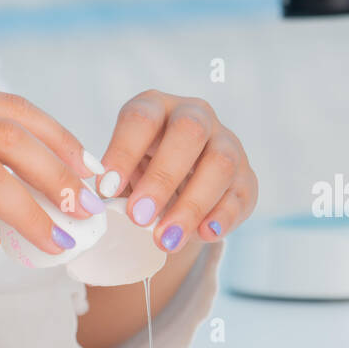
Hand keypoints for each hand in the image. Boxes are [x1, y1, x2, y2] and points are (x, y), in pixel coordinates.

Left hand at [92, 90, 256, 252]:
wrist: (178, 192)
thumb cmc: (141, 174)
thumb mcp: (122, 171)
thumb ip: (114, 183)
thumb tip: (102, 202)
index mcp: (157, 108)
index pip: (142, 118)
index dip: (124, 152)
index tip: (107, 188)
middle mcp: (196, 117)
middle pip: (189, 133)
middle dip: (162, 177)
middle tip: (138, 216)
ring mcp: (227, 145)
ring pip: (220, 164)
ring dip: (191, 205)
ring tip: (165, 239)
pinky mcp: (246, 179)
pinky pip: (240, 195)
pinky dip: (222, 217)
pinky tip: (204, 234)